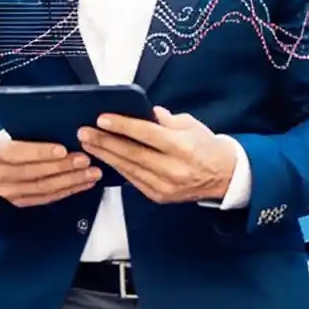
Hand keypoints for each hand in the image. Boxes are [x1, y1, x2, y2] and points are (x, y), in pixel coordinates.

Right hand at [0, 129, 102, 207]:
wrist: (2, 156)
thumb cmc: (16, 137)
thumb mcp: (18, 127)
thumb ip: (35, 129)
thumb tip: (65, 125)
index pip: (17, 152)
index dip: (41, 152)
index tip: (63, 150)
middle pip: (34, 173)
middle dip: (62, 167)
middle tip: (85, 160)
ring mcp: (8, 191)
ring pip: (43, 188)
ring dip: (71, 181)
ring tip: (91, 173)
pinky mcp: (20, 201)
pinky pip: (47, 198)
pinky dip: (69, 190)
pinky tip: (84, 182)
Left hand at [78, 107, 236, 204]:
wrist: (224, 177)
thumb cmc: (206, 146)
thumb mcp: (191, 125)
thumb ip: (165, 120)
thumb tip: (142, 112)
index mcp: (183, 147)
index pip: (147, 134)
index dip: (122, 126)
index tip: (101, 118)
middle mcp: (173, 169)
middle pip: (132, 154)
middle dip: (105, 142)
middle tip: (83, 132)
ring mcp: (165, 186)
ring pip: (129, 169)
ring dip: (105, 156)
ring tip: (87, 144)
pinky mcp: (159, 197)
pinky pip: (133, 180)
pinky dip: (118, 168)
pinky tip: (105, 158)